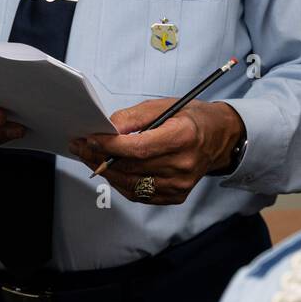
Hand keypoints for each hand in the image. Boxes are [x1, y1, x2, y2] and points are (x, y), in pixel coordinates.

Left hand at [68, 99, 244, 204]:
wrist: (221, 139)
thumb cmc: (191, 118)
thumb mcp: (164, 106)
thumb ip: (133, 118)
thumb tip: (106, 129)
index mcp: (183, 137)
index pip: (138, 148)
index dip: (109, 146)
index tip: (89, 138)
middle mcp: (183, 165)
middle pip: (132, 168)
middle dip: (100, 157)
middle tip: (80, 146)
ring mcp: (180, 185)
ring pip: (131, 184)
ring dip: (106, 171)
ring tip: (88, 157)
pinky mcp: (176, 196)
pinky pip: (140, 194)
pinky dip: (121, 182)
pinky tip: (110, 169)